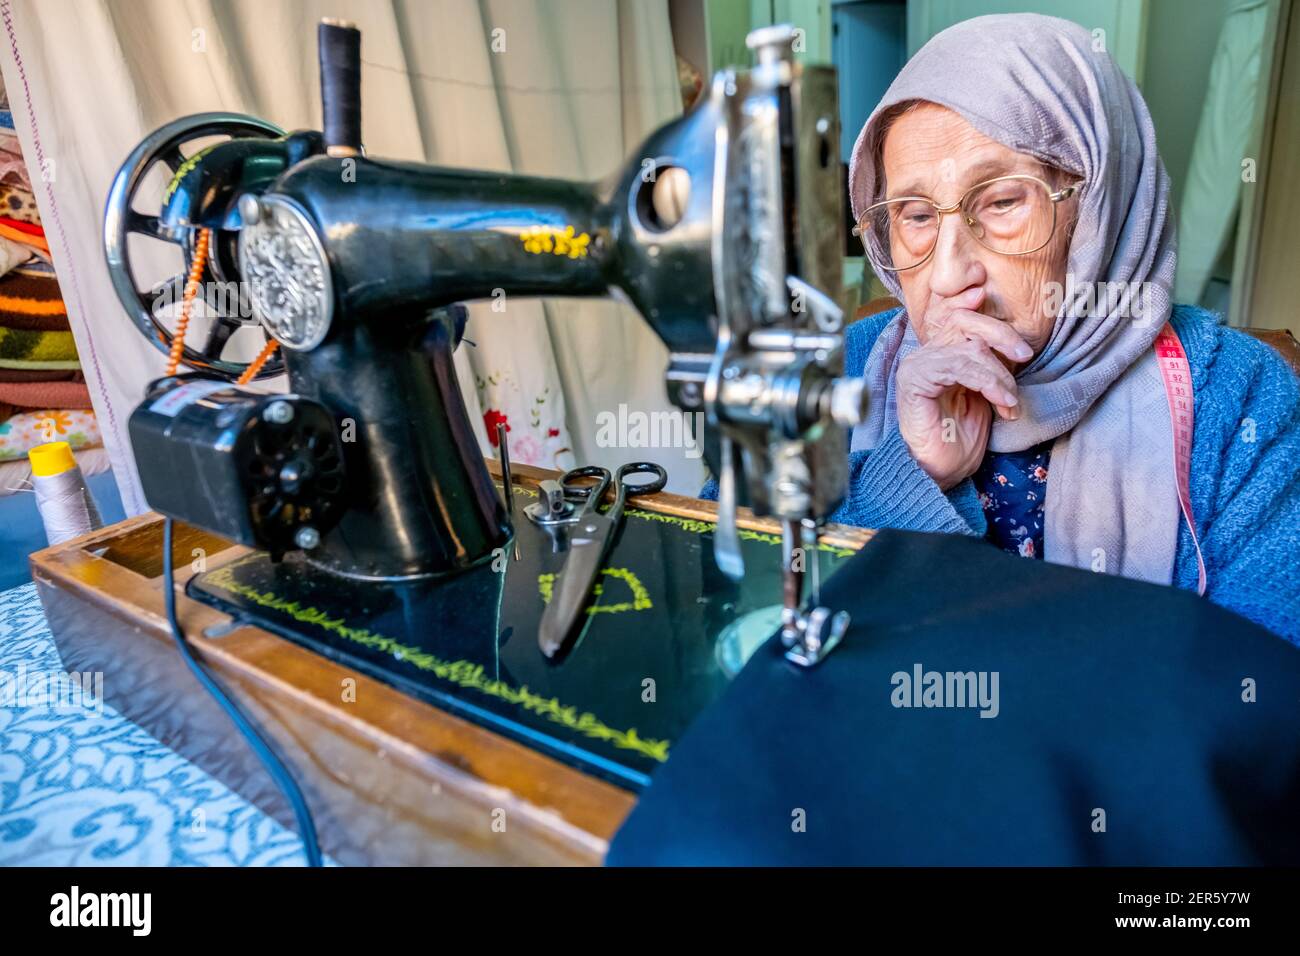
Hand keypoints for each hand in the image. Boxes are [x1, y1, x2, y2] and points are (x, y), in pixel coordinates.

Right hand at [895, 288, 1031, 490]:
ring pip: (968, 348)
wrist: (941, 472)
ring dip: (999, 374)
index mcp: (939, 353)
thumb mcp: (986, 391)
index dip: (970, 302)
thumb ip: (992, 363)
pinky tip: (1000, 401)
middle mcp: (924, 355)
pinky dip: (987, 381)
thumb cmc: (962, 436)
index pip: (956, 315)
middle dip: (1000, 334)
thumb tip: (1015, 342)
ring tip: (1010, 401)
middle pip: (963, 322)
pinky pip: (957, 366)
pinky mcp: (914, 382)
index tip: (987, 293)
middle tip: (1024, 356)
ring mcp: (916, 366)